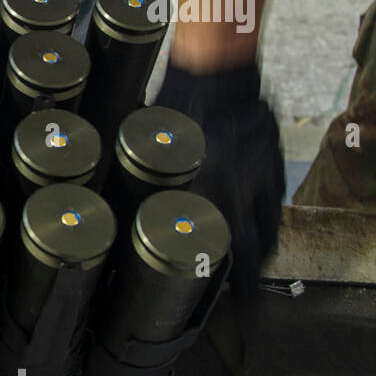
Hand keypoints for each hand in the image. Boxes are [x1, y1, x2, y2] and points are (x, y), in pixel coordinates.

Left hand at [153, 62, 283, 299]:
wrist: (216, 70)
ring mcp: (263, 175)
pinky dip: (267, 223)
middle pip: (255, 247)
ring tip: (249, 275)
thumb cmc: (175, 104)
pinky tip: (256, 231)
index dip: (231, 284)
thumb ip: (137, 178)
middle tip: (242, 301)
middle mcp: (242, 187)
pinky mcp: (273, 162)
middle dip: (251, 280)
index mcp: (210, 188)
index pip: (225, 250)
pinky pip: (274, 202)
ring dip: (260, 254)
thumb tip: (101, 199)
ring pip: (269, 227)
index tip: (230, 305)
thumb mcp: (146, 146)